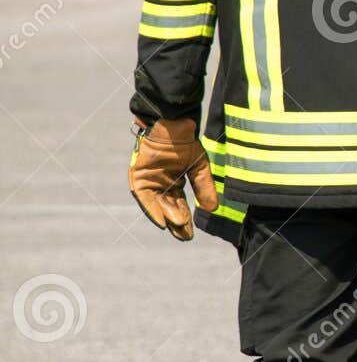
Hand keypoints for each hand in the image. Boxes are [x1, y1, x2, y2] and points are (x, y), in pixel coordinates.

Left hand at [128, 117, 218, 240]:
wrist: (172, 125)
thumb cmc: (186, 143)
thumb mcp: (200, 168)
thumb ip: (204, 187)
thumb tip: (212, 209)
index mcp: (174, 183)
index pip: (179, 205)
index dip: (184, 219)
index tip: (190, 234)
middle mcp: (160, 184)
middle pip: (168, 207)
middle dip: (176, 222)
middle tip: (184, 236)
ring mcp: (149, 180)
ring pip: (157, 203)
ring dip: (166, 215)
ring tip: (177, 226)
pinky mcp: (139, 176)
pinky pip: (143, 196)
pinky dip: (151, 209)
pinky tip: (161, 220)